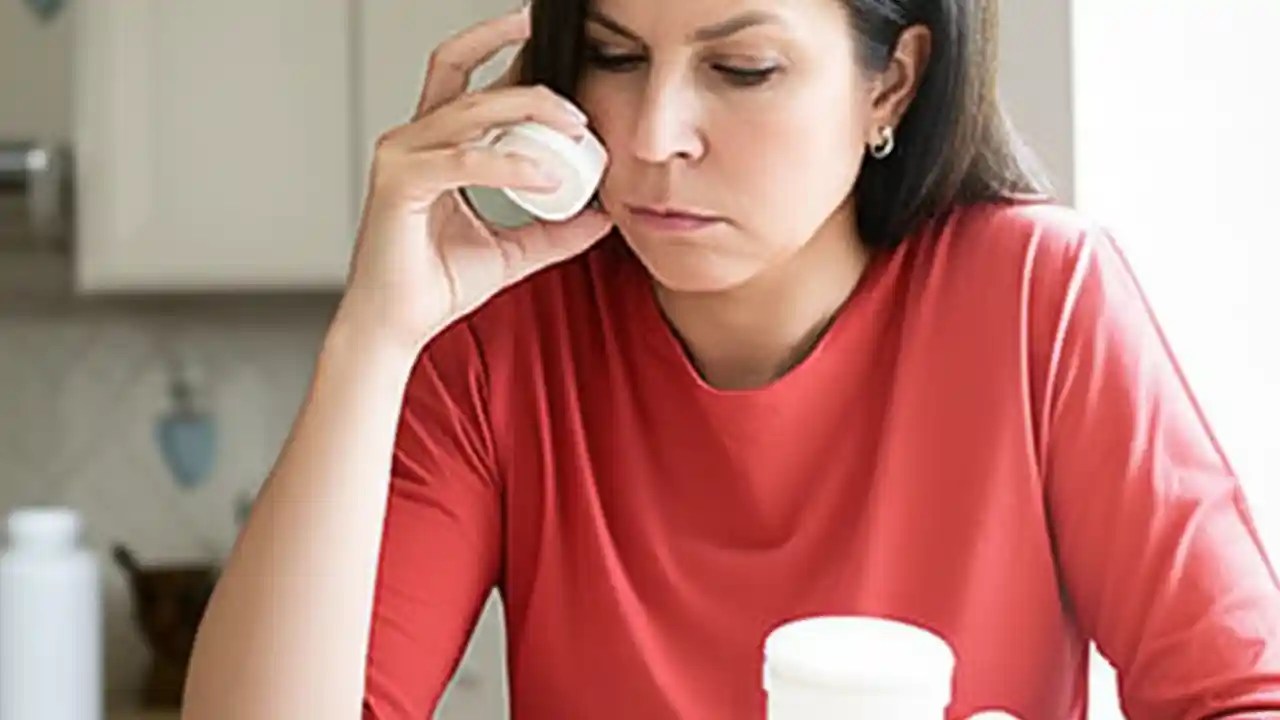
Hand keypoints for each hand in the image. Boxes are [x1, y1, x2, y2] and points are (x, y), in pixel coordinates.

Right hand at [336, 7, 614, 354]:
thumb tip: (604, 216)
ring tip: (575, 133)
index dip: (504, 48)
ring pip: (472, 112)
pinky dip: (509, 164)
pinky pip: (465, 160)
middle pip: (477, 85)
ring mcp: (400, 158)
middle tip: (580, 112)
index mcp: (434, 146)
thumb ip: (555, 230)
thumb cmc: (437, 285)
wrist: (398, 328)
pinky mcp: (399, 184)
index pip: (468, 74)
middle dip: (533, 86)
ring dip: (529, 114)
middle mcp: (412, 141)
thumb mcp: (515, 250)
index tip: (551, 45)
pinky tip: (545, 175)